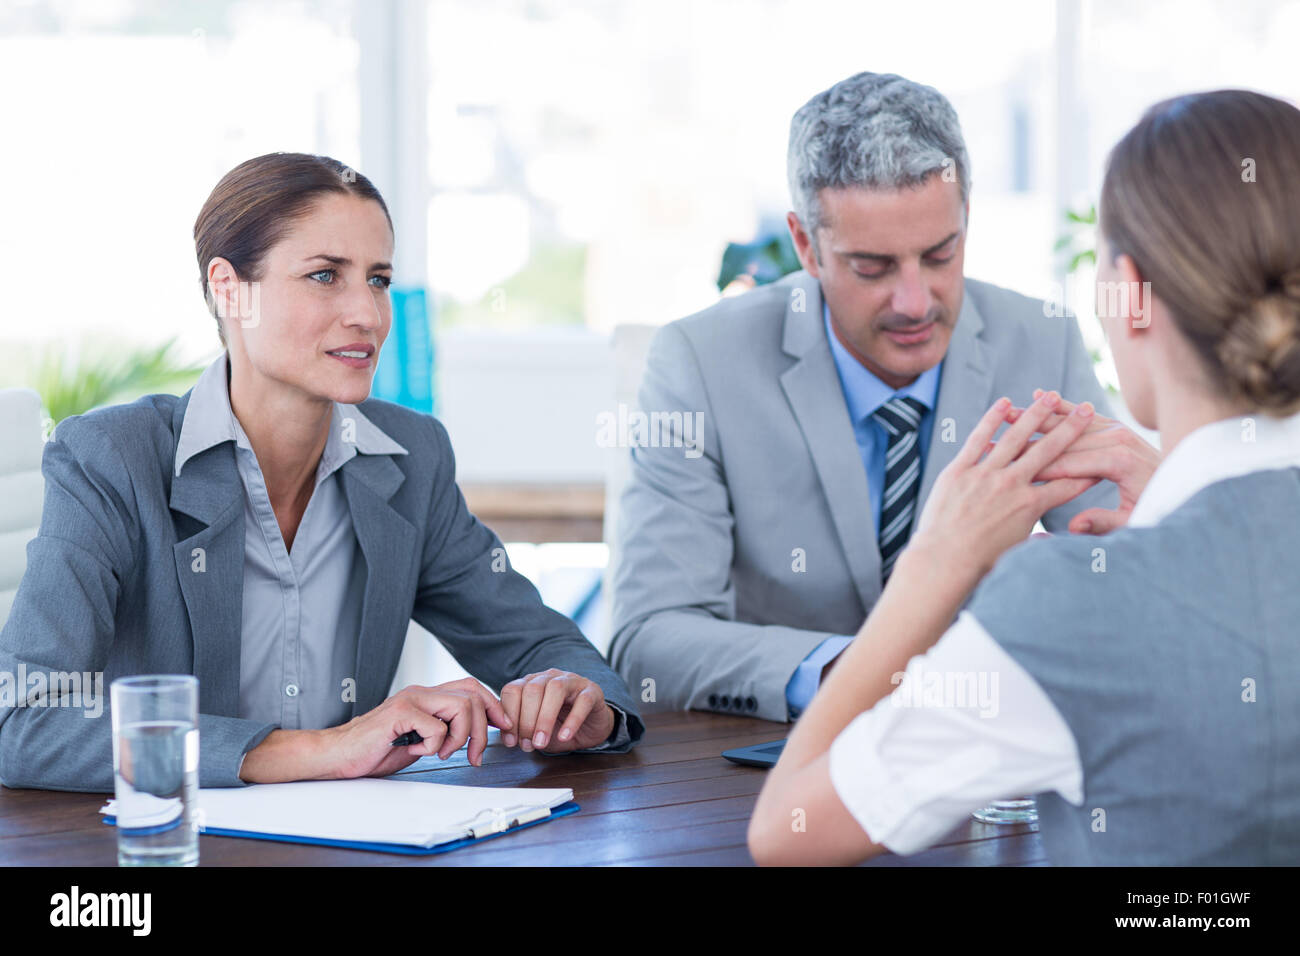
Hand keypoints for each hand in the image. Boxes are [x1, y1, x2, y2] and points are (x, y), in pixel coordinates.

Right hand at [321, 677, 511, 778]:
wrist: (337, 755)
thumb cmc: (373, 750)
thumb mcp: (417, 740)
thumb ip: (441, 731)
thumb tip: (474, 735)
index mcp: (426, 696)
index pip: (471, 687)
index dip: (492, 705)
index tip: (502, 727)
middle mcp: (420, 692)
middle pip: (473, 695)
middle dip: (483, 727)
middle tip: (474, 755)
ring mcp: (410, 699)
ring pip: (461, 707)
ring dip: (460, 737)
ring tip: (441, 753)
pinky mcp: (400, 713)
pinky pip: (437, 727)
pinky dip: (433, 746)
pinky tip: (414, 751)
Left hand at [498, 669, 614, 753]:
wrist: (591, 727)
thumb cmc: (560, 726)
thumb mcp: (536, 730)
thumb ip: (521, 730)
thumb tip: (507, 739)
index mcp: (531, 683)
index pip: (513, 690)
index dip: (509, 715)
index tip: (510, 741)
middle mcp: (550, 678)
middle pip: (532, 689)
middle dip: (526, 720)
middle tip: (527, 745)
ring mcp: (572, 681)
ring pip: (555, 690)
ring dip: (545, 719)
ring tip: (541, 743)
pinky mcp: (592, 692)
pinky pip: (582, 701)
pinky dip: (572, 720)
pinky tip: (565, 736)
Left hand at [910, 390, 1100, 581]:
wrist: (944, 560)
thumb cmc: (980, 563)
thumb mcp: (1018, 551)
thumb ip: (1038, 539)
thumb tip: (1052, 540)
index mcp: (1031, 507)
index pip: (1068, 482)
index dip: (1087, 467)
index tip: (1101, 450)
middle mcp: (1012, 486)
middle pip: (1049, 451)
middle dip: (1071, 428)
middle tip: (1088, 410)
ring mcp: (986, 475)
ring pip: (1016, 438)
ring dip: (1036, 415)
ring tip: (1052, 397)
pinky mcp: (960, 470)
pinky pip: (979, 439)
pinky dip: (993, 419)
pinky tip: (1005, 403)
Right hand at [1005, 388, 1161, 533]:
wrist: (1188, 486)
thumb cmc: (1159, 508)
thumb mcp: (1135, 521)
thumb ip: (1104, 523)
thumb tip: (1073, 525)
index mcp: (1118, 463)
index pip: (1066, 465)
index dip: (1034, 469)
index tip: (1006, 472)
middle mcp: (1118, 439)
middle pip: (1062, 441)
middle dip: (1027, 443)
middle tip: (993, 443)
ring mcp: (1117, 429)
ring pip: (1068, 422)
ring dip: (1036, 418)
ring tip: (1006, 412)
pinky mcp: (1117, 426)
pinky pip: (1082, 414)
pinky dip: (1061, 405)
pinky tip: (1040, 395)